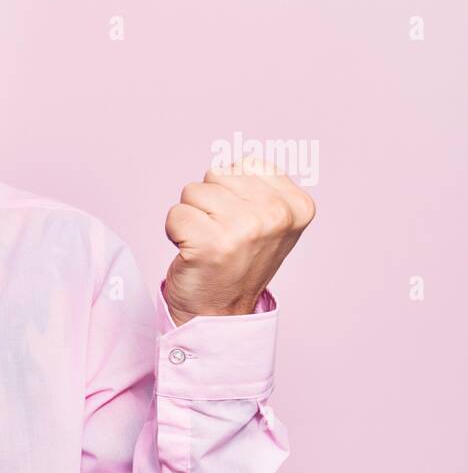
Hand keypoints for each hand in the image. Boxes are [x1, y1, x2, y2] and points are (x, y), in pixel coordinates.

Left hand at [163, 156, 315, 325]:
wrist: (220, 313)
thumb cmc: (238, 263)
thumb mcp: (269, 222)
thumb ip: (260, 186)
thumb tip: (233, 159)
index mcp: (297, 205)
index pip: (245, 164)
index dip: (231, 191)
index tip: (239, 222)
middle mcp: (276, 215)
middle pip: (217, 174)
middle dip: (209, 202)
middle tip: (220, 235)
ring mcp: (246, 230)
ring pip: (193, 191)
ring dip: (192, 217)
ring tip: (208, 243)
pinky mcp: (212, 244)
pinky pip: (175, 214)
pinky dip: (175, 232)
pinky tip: (192, 253)